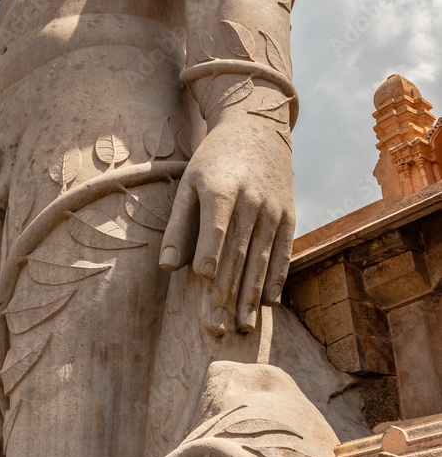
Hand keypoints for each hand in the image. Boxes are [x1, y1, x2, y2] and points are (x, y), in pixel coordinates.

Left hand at [159, 108, 294, 334]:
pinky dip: (277, 278)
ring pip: (262, 259)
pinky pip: (283, 252)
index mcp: (221, 190)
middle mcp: (251, 201)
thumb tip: (165, 267)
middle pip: (238, 253)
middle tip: (219, 327)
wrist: (257, 129)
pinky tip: (269, 302)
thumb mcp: (189, 183)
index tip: (201, 284)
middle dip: (228, 293)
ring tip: (243, 326)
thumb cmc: (213, 160)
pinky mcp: (289, 214)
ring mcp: (274, 209)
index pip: (215, 230)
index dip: (209, 257)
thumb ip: (178, 225)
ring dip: (252, 295)